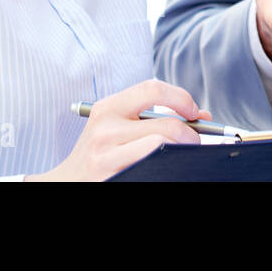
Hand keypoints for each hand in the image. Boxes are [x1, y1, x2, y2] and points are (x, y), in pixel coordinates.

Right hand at [27, 79, 207, 180]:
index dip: (181, 98)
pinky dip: (166, 166)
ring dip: (180, 151)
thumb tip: (203, 117)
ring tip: (181, 154)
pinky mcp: (110, 177)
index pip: (153, 89)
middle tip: (196, 141)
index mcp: (107, 108)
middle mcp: (104, 129)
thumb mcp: (117, 125)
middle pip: (166, 125)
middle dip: (191, 134)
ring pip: (161, 146)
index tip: (194, 112)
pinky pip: (152, 167)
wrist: (67, 182)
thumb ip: (155, 116)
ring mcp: (105, 156)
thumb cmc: (100, 150)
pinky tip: (165, 167)